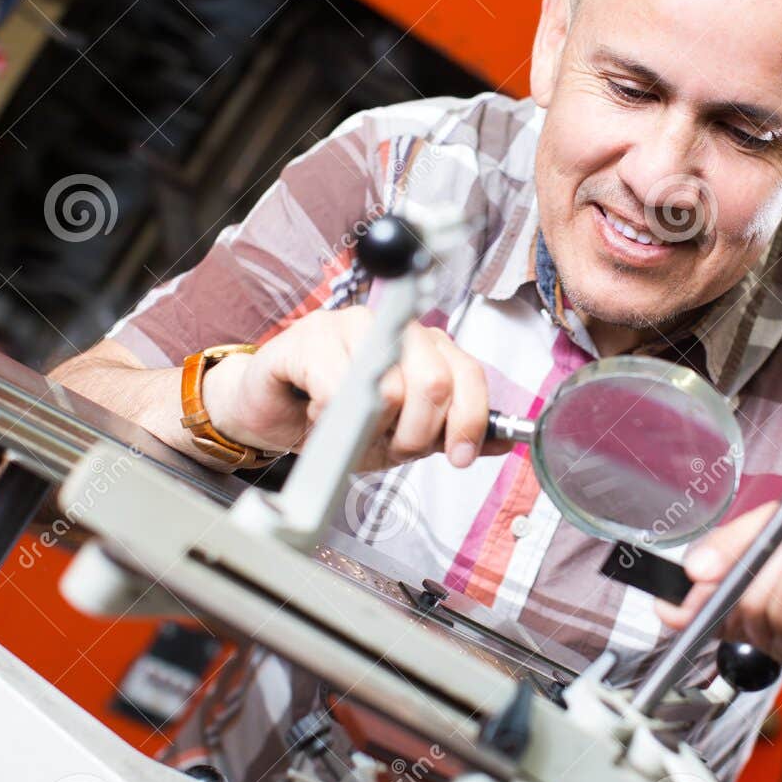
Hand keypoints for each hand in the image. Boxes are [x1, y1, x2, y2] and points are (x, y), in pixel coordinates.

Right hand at [205, 307, 513, 471]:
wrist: (274, 411)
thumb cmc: (338, 419)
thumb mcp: (403, 436)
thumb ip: (452, 433)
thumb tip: (508, 439)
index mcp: (428, 348)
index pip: (469, 375)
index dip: (469, 421)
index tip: (457, 457)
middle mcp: (396, 328)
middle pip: (434, 382)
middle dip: (415, 435)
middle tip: (388, 446)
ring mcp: (353, 325)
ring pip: (389, 388)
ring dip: (368, 430)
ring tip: (349, 430)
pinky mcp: (311, 336)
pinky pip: (338, 387)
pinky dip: (329, 419)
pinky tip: (319, 416)